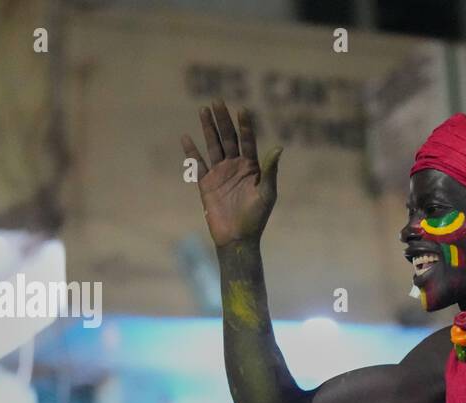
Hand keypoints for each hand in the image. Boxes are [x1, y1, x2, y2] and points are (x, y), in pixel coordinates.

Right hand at [181, 100, 281, 247]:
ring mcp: (220, 174)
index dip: (245, 126)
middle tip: (217, 101)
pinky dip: (191, 152)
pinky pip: (197, 164)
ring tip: (203, 109)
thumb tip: (279, 147)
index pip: (248, 141)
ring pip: (213, 146)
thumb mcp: (267, 194)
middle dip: (223, 120)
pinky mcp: (206, 184)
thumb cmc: (256, 218)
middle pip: (228, 138)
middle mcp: (235, 167)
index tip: (243, 109)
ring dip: (208, 129)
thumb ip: (270, 171)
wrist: (238, 239)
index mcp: (252, 168)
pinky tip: (186, 137)